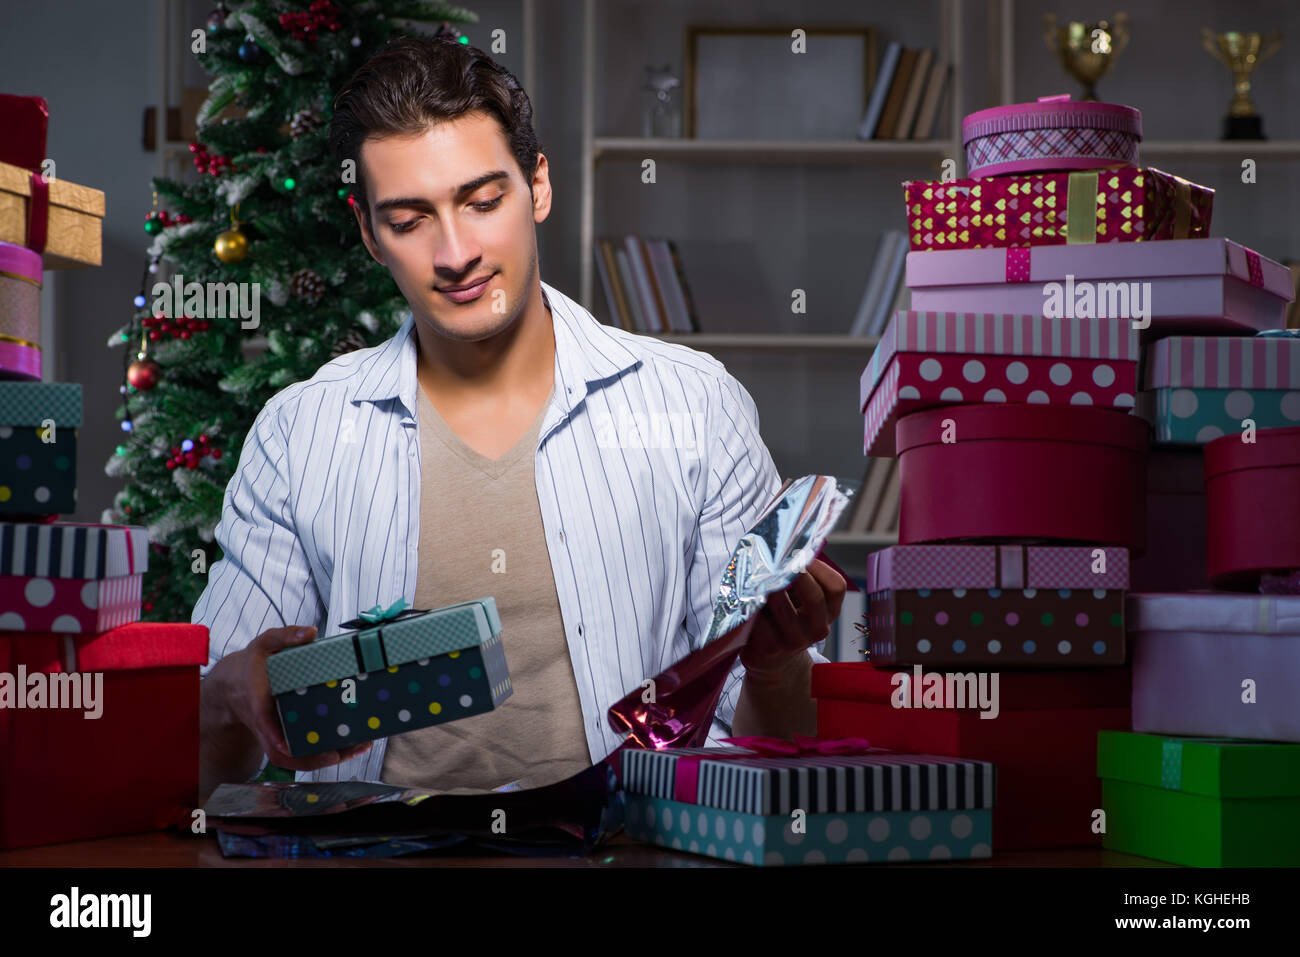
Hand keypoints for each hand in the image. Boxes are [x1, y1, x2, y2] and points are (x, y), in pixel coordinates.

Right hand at [223, 626, 372, 771]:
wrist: (235, 685)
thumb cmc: (253, 664)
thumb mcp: (264, 644)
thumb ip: (285, 636)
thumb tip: (311, 632)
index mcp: (257, 702)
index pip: (263, 724)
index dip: (275, 737)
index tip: (288, 746)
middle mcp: (265, 726)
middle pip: (283, 753)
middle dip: (312, 757)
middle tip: (343, 751)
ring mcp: (275, 735)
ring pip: (295, 758)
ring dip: (325, 758)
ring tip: (359, 747)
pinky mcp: (286, 738)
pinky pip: (302, 753)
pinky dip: (324, 754)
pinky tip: (352, 746)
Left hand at [740, 559, 845, 676]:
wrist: (773, 660)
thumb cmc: (787, 618)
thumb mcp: (803, 603)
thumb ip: (801, 581)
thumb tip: (785, 548)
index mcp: (830, 613)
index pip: (836, 587)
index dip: (820, 567)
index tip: (801, 554)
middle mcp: (817, 629)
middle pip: (814, 596)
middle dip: (797, 573)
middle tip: (781, 558)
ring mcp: (794, 640)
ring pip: (781, 604)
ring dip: (769, 585)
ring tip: (759, 571)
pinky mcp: (769, 647)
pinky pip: (759, 618)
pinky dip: (751, 602)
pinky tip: (747, 593)